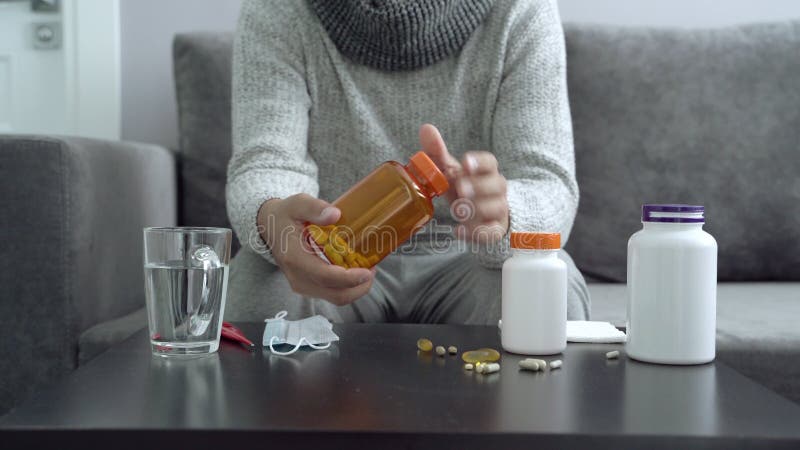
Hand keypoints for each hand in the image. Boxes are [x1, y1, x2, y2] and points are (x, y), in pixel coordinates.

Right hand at [257, 194, 374, 304]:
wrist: (271, 227)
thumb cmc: (286, 215)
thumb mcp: (297, 203)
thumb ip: (315, 208)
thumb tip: (334, 214)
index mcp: (295, 258)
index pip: (325, 276)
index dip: (349, 278)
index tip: (368, 271)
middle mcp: (298, 277)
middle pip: (335, 294)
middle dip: (359, 286)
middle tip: (373, 268)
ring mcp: (302, 285)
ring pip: (336, 297)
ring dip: (356, 288)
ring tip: (367, 269)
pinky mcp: (308, 287)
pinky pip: (332, 293)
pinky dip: (348, 287)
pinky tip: (355, 270)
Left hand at [420, 124, 508, 243]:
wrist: (485, 215)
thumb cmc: (465, 188)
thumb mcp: (451, 171)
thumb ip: (438, 152)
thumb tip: (426, 128)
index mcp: (486, 172)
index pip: (490, 163)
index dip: (480, 162)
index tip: (466, 162)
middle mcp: (496, 190)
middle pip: (497, 185)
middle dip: (478, 186)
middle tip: (461, 188)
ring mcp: (498, 211)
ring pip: (496, 208)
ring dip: (478, 208)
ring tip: (458, 209)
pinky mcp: (494, 230)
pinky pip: (491, 233)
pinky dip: (475, 233)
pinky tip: (459, 231)